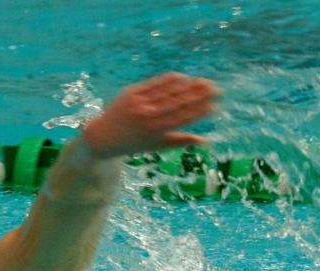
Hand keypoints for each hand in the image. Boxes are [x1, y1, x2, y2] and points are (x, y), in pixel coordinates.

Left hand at [79, 73, 220, 159]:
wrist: (103, 136)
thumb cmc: (134, 143)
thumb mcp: (156, 146)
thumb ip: (180, 141)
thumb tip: (205, 141)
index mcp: (156, 132)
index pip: (182, 119)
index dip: (199, 112)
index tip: (214, 106)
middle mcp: (148, 117)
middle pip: (178, 103)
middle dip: (199, 95)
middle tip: (215, 88)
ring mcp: (140, 103)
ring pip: (168, 92)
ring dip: (188, 85)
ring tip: (204, 81)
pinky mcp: (131, 92)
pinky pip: (154, 84)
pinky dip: (169, 80)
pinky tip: (183, 76)